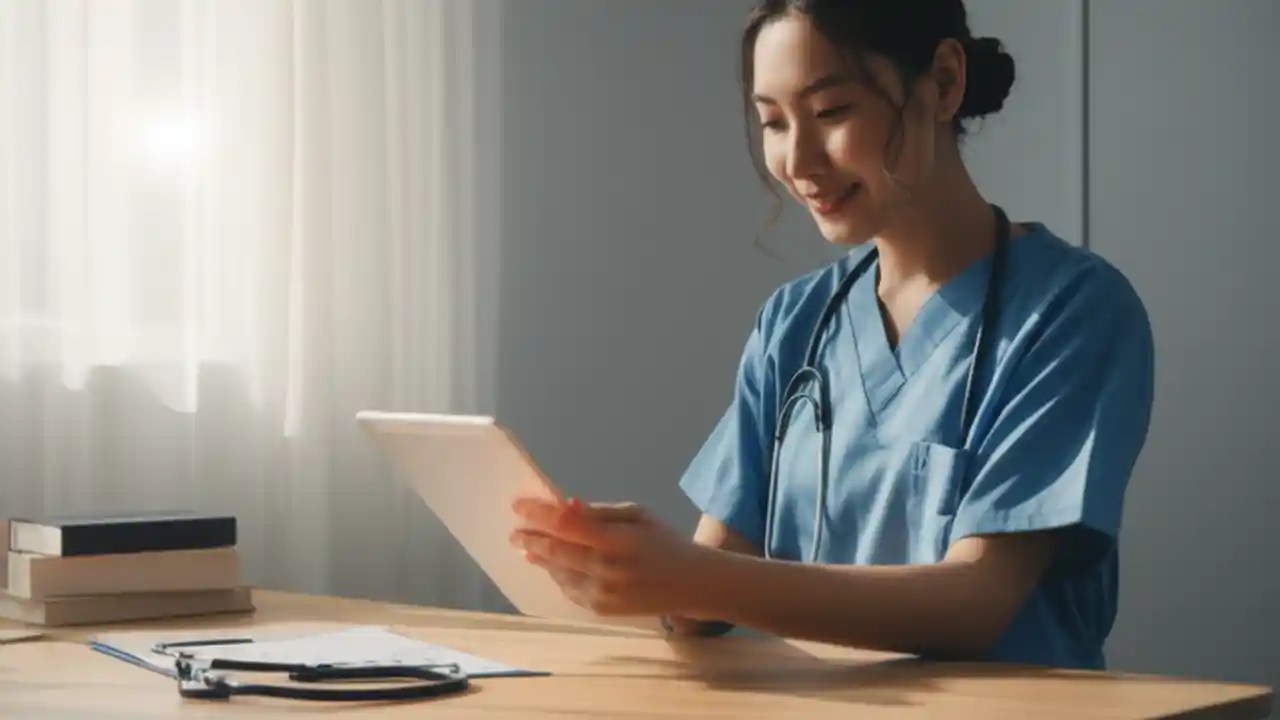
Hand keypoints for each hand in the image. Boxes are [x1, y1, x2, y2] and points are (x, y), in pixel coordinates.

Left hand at [510, 497, 713, 617]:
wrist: (692, 585)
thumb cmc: (664, 541)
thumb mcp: (637, 515)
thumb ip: (599, 513)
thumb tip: (565, 506)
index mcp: (616, 540)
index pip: (566, 524)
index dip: (538, 513)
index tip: (518, 505)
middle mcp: (606, 569)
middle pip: (555, 552)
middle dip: (530, 540)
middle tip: (514, 532)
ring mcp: (602, 594)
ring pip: (558, 573)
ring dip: (540, 559)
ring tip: (528, 548)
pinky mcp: (602, 610)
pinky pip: (570, 590)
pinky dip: (558, 575)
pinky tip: (552, 565)